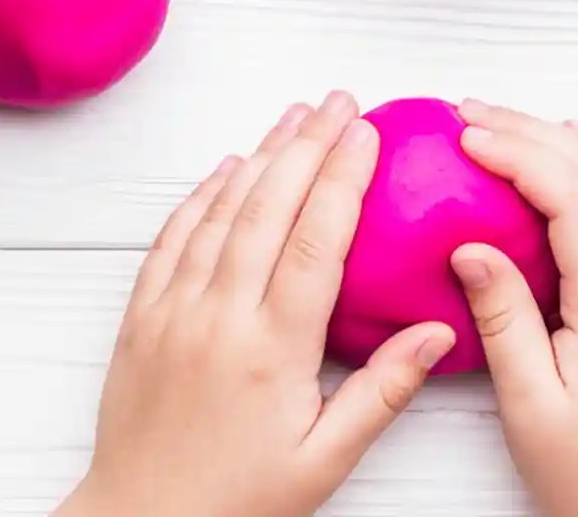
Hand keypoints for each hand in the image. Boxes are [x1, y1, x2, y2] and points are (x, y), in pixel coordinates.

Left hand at [55, 92, 455, 516]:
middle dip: (309, 146)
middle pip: (269, 208)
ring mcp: (173, 310)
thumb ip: (382, 392)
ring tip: (294, 118)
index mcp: (271, 349)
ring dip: (261, 157)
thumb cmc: (235, 501)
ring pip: (221, 213)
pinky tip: (227, 169)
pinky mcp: (142, 317)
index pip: (316, 241)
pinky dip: (202, 196)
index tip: (366, 134)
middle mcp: (218, 316)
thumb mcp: (324, 459)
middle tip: (339, 102)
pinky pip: (172, 239)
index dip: (343, 179)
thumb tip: (435, 333)